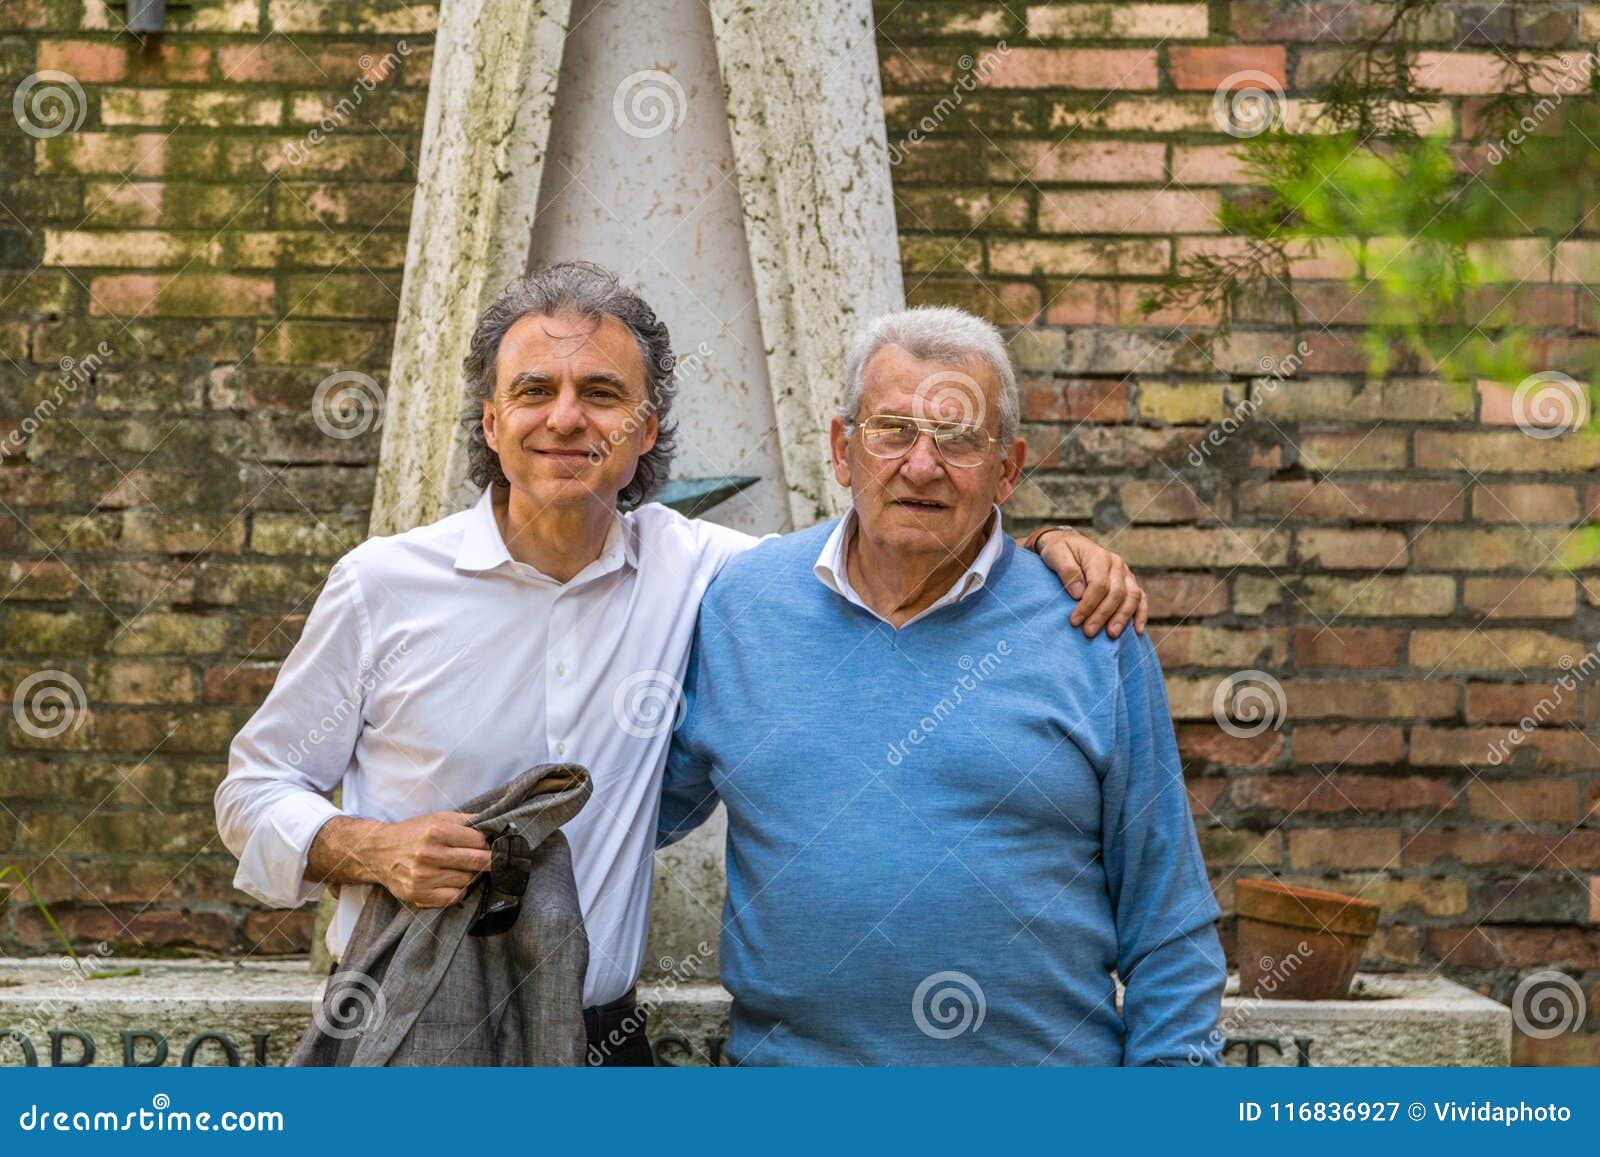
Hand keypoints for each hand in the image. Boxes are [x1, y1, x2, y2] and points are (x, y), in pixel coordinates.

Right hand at [367, 811, 491, 908]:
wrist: (378, 852)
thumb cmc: (413, 833)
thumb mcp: (438, 818)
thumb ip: (467, 820)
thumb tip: (497, 823)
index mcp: (436, 831)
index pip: (478, 841)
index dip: (489, 844)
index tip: (493, 846)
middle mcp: (429, 854)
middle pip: (476, 862)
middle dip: (490, 862)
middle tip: (495, 862)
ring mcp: (423, 877)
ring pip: (467, 880)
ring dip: (471, 876)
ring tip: (464, 869)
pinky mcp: (418, 895)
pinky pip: (454, 898)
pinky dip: (459, 891)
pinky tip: (453, 882)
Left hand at [1035, 529, 1147, 638]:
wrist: (1069, 543)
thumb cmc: (1060, 550)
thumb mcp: (1056, 554)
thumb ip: (1067, 571)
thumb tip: (1078, 593)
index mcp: (1099, 556)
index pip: (1099, 584)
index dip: (1088, 605)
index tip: (1075, 621)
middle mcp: (1116, 564)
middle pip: (1117, 593)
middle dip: (1103, 615)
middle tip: (1089, 632)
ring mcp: (1125, 573)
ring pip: (1132, 597)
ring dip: (1123, 617)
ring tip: (1111, 635)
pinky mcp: (1129, 583)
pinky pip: (1141, 599)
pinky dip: (1141, 615)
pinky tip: (1137, 631)